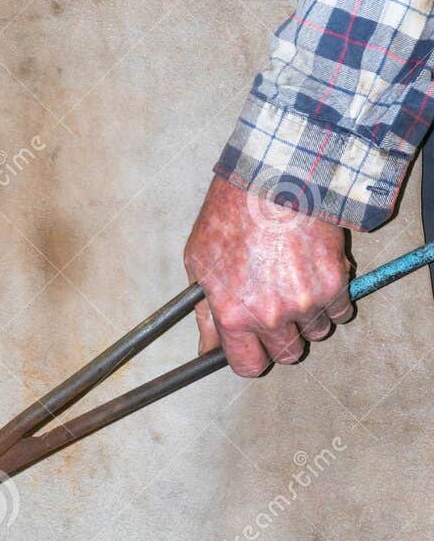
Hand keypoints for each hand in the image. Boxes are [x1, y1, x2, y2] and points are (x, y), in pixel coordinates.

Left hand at [183, 176, 352, 376]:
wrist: (275, 175)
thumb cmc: (231, 213)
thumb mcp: (200, 262)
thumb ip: (205, 313)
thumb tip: (205, 349)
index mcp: (234, 316)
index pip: (249, 366)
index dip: (252, 357)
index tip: (254, 347)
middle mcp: (271, 316)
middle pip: (288, 354)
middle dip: (283, 338)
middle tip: (278, 311)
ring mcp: (305, 301)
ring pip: (316, 332)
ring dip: (309, 317)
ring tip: (297, 284)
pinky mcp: (335, 282)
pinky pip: (340, 310)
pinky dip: (334, 299)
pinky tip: (318, 275)